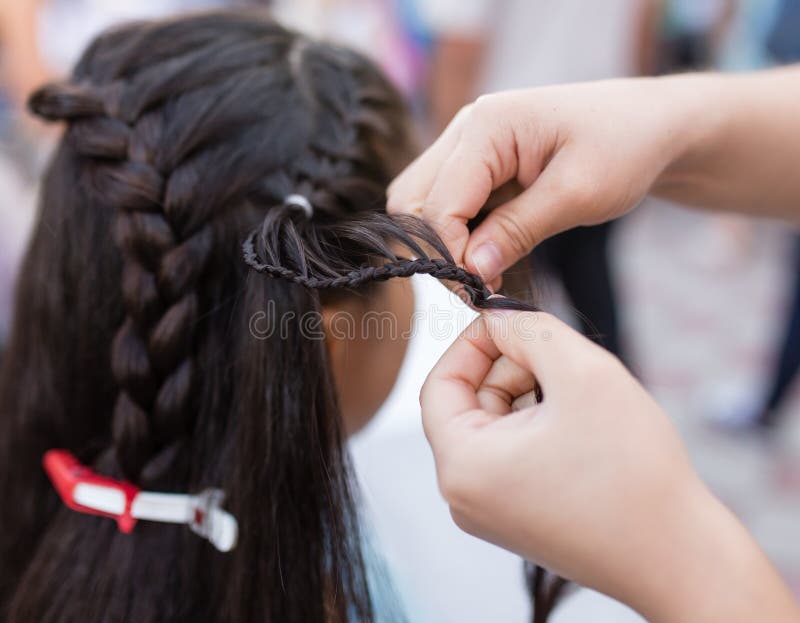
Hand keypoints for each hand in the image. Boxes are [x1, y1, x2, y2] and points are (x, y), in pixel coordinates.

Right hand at [389, 69, 799, 286]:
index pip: (437, 202)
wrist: (650, 125)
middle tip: (476, 286)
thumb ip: (519, 231)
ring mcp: (468, 143)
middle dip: (435, 248)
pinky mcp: (477, 162)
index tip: (478, 291)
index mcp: (488, 125)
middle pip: (411, 199)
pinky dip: (458, 234)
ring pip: (421, 202)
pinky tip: (489, 255)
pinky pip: (447, 202)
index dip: (449, 254)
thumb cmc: (625, 147)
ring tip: (484, 273)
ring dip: (443, 242)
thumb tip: (471, 271)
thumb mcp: (578, 194)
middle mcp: (467, 128)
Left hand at [422, 310, 799, 621]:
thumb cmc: (633, 471)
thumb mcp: (580, 371)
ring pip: (493, 425)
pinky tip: (582, 426)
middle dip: (509, 368)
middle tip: (560, 357)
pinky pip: (511, 454)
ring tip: (578, 396)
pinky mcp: (518, 519)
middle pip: (467, 404)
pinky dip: (538, 425)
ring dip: (528, 394)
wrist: (680, 559)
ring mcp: (490, 512)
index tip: (511, 323)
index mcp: (463, 466)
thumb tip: (498, 315)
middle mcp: (464, 496)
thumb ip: (529, 330)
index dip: (473, 343)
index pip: (440, 383)